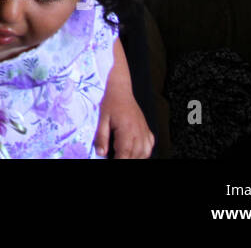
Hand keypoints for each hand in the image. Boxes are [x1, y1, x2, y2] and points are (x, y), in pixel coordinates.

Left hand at [96, 42, 153, 157]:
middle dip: (126, 159)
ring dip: (135, 157)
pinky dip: (144, 151)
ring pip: (144, 151)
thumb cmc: (110, 102)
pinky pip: (149, 145)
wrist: (120, 88)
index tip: (113, 161)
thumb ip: (101, 137)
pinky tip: (136, 152)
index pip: (125, 152)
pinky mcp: (146, 128)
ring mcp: (144, 129)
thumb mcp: (101, 119)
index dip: (120, 160)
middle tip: (117, 157)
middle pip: (135, 154)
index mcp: (127, 128)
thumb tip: (101, 153)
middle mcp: (138, 130)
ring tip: (124, 156)